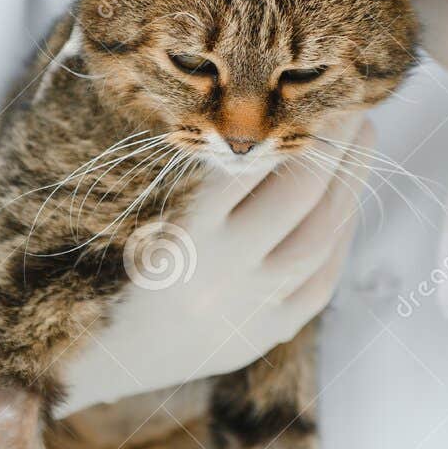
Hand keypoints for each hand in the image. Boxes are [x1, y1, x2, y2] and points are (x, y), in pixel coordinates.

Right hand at [0, 118, 373, 415]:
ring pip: (322, 233)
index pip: (251, 159)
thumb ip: (169, 159)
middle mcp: (218, 271)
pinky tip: (346, 201)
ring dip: (350, 180)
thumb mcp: (116, 208)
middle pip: (301, 190)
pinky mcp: (263, 336)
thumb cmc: (91, 266)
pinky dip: (340, 235)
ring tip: (363, 138)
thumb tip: (214, 91)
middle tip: (352, 100)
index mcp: (175, 232)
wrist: (85, 362)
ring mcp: (246, 308)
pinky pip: (320, 279)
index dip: (289, 119)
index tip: (306, 86)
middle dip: (334, 139)